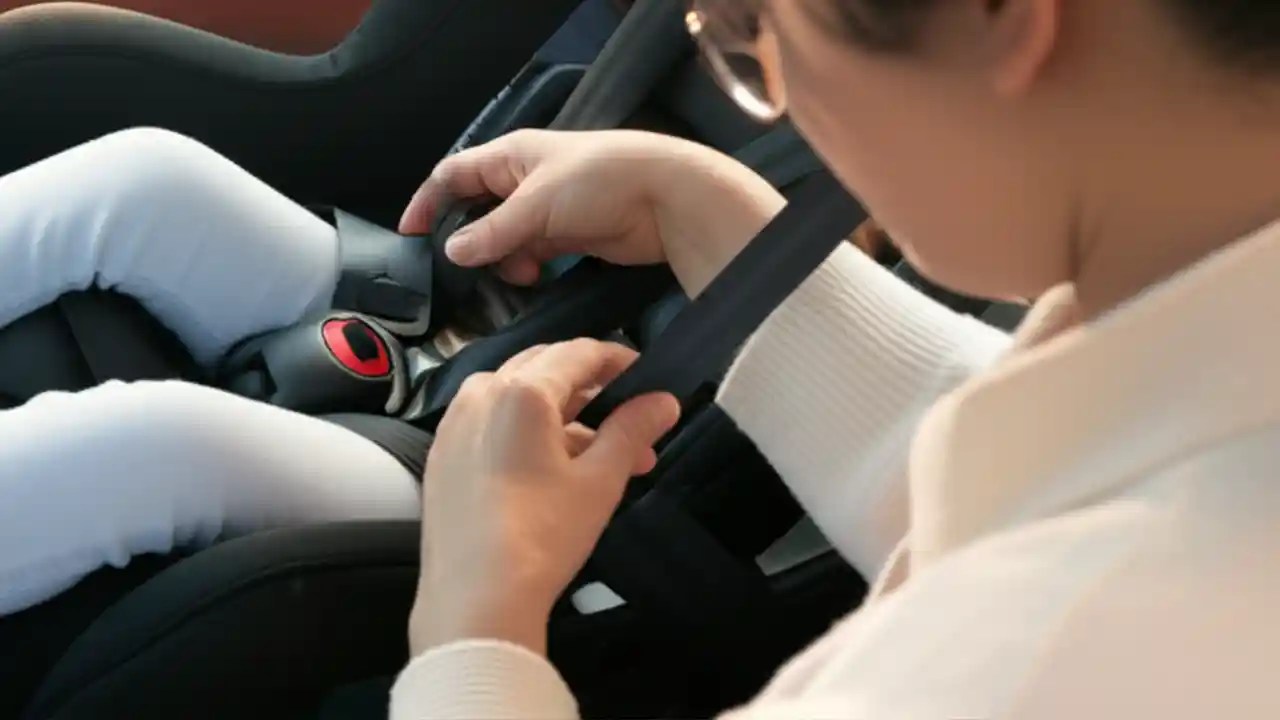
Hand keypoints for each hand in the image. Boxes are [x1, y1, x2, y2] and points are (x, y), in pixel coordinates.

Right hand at [399, 129, 785, 295]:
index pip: (454, 175)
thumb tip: (454, 252)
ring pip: (506, 239)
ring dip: (502, 259)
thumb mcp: (537, 204)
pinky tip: (533, 278)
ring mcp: (549, 209)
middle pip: (479, 211)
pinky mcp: (570, 236)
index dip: (430, 203)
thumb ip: (493, 231)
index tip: (411, 234)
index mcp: (511, 156)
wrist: (665, 198)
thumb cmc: (601, 180)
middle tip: (464, 268)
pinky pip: (533, 254)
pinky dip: (527, 267)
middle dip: (470, 240)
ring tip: (514, 274)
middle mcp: (525, 180)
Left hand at [408, 339, 680, 656]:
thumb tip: (665, 400)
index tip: (648, 379)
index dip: (618, 359)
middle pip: (544, 368)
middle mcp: (480, 393)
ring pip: (517, 396)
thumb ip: (633, 429)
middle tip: (630, 421)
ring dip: (562, 415)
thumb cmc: (544, 535)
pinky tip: (553, 471)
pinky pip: (491, 423)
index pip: (579, 352)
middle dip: (592, 390)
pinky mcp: (441, 456)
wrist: (474, 600)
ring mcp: (454, 424)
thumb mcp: (600, 480)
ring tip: (601, 457)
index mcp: (521, 390)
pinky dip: (527, 432)